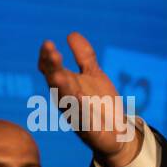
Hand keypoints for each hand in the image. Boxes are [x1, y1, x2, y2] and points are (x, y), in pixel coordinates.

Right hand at [37, 32, 141, 166]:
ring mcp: (77, 114)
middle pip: (55, 81)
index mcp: (66, 85)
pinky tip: (80, 98)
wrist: (118, 133)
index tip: (48, 43)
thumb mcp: (94, 75)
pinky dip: (81, 109)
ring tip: (58, 75)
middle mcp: (67, 99)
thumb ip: (84, 57)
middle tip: (52, 52)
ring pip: (66, 99)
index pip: (52, 70)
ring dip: (62, 87)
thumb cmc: (101, 103)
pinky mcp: (89, 128)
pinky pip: (84, 118)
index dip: (48, 58)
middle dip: (52, 67)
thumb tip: (71, 34)